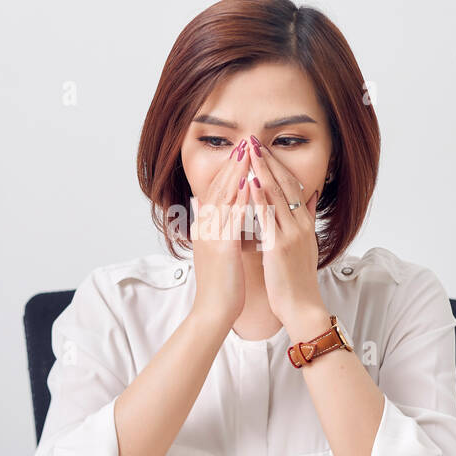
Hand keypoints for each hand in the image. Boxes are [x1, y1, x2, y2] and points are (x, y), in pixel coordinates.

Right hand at [188, 137, 252, 326]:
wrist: (213, 313)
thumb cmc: (221, 287)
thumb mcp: (217, 253)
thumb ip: (216, 231)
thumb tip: (214, 214)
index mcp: (205, 229)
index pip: (217, 192)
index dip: (229, 171)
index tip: (241, 153)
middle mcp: (205, 228)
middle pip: (219, 188)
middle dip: (233, 164)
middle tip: (245, 142)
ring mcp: (212, 236)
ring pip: (225, 197)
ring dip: (237, 173)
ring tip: (249, 153)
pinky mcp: (222, 247)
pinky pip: (233, 217)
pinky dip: (241, 198)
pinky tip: (250, 183)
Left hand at [245, 134, 327, 328]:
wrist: (302, 306)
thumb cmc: (296, 280)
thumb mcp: (305, 245)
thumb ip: (304, 220)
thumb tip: (308, 198)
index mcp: (304, 224)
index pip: (291, 187)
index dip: (277, 166)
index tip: (263, 149)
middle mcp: (301, 224)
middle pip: (285, 185)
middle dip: (269, 161)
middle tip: (255, 140)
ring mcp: (292, 234)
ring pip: (276, 196)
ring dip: (262, 171)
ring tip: (250, 151)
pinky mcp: (281, 246)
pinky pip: (268, 217)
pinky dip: (259, 198)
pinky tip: (250, 183)